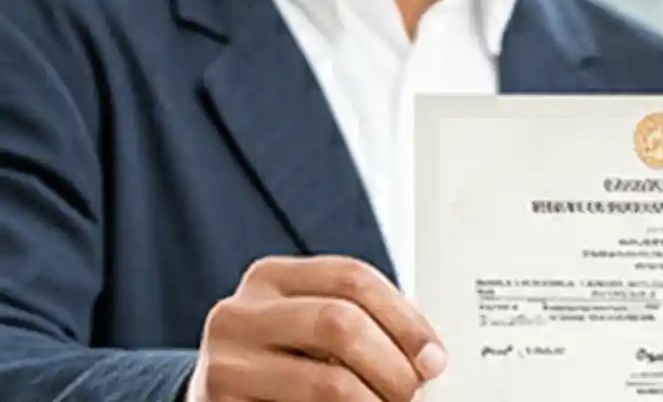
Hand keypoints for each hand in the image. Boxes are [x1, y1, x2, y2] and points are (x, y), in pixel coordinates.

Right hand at [188, 256, 445, 401]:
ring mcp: (222, 366)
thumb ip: (360, 325)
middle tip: (414, 392)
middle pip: (340, 322)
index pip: (352, 278)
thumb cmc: (283, 365)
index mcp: (270, 278)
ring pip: (325, 382)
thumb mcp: (311, 331)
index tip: (434, 358)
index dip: (404, 318)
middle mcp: (237, 314)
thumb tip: (429, 356)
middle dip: (392, 364)